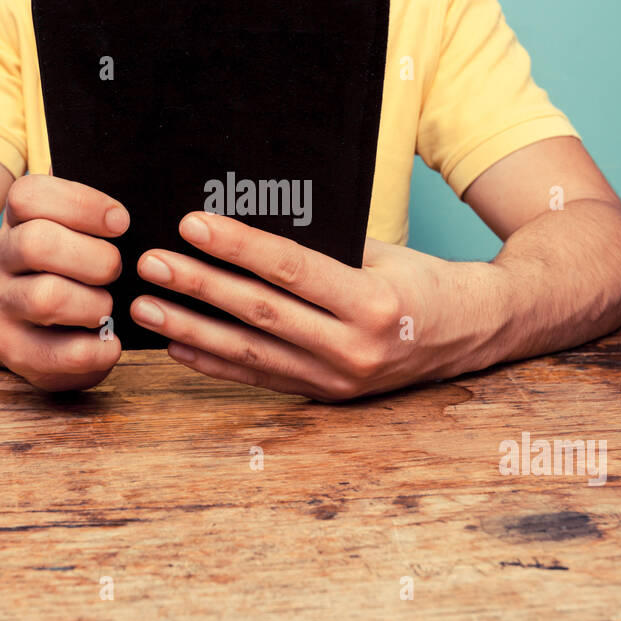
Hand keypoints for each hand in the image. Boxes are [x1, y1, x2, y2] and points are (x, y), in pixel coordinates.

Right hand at [0, 174, 127, 391]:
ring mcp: (2, 304)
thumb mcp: (80, 237)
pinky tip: (110, 343)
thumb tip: (136, 215)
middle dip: (94, 258)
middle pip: (36, 243)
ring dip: (95, 305)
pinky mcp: (12, 348)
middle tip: (117, 271)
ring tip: (108, 309)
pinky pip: (60, 351)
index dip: (81, 204)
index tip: (121, 222)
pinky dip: (97, 349)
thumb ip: (100, 221)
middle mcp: (2, 258)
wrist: (38, 330)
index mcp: (19, 220)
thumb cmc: (77, 274)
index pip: (29, 195)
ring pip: (46, 298)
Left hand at [129, 212, 509, 400]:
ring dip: (192, 327)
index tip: (192, 225)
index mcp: (373, 302)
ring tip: (147, 306)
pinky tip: (178, 344)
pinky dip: (215, 362)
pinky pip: (261, 378)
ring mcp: (339, 378)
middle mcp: (355, 347)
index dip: (237, 246)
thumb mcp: (382, 253)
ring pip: (251, 351)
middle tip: (152, 264)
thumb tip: (248, 230)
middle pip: (261, 312)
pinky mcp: (328, 396)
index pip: (290, 269)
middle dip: (199, 285)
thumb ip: (323, 248)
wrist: (474, 332)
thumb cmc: (425, 281)